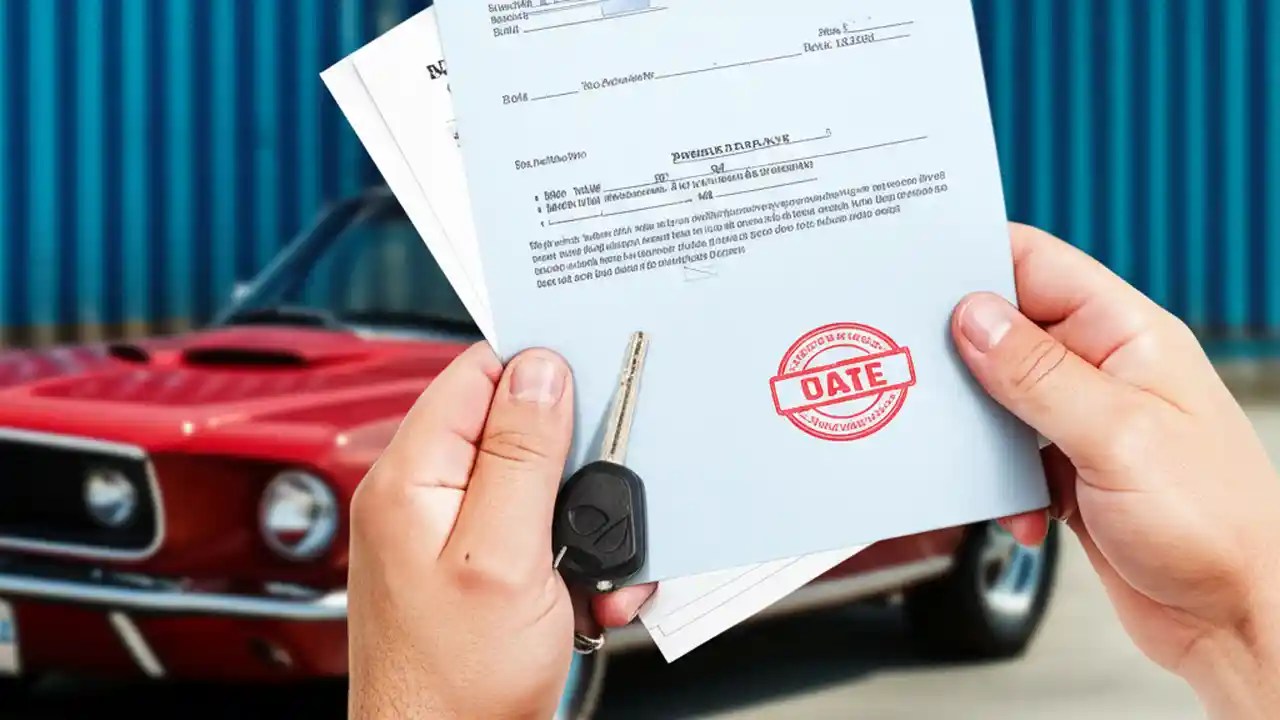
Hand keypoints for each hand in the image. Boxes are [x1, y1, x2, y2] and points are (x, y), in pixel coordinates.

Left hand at [347, 344, 596, 718]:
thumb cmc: (454, 684)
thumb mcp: (504, 556)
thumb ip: (522, 455)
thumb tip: (540, 370)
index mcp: (411, 477)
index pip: (476, 374)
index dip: (539, 372)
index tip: (593, 386)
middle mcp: (422, 498)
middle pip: (512, 429)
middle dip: (572, 464)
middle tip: (599, 502)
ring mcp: (448, 535)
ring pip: (534, 486)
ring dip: (580, 523)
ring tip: (594, 571)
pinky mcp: (477, 570)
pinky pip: (534, 535)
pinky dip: (572, 561)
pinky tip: (586, 597)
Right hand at [954, 225, 1279, 717]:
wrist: (1238, 619)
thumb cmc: (1216, 527)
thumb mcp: (1116, 436)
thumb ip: (1037, 374)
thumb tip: (973, 317)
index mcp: (1128, 335)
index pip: (1037, 266)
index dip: (976, 262)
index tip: (918, 278)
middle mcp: (1105, 370)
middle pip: (1006, 330)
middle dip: (960, 354)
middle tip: (919, 370)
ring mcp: (1085, 422)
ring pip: (997, 397)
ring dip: (977, 430)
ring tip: (970, 451)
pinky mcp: (1068, 472)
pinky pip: (1006, 456)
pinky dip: (996, 483)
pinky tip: (1019, 510)